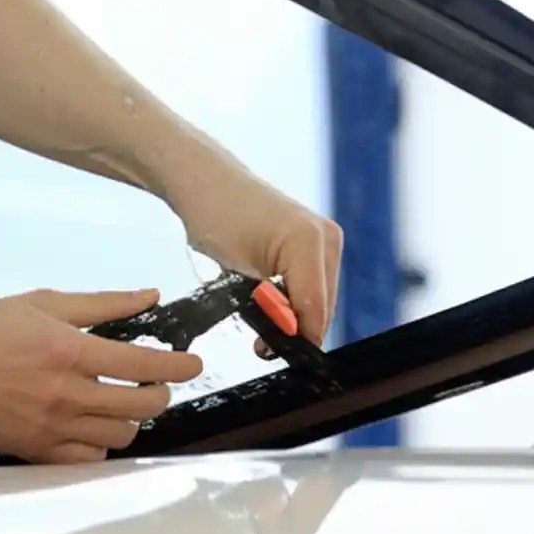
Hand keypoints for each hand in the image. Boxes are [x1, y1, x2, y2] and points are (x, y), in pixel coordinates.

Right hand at [0, 288, 202, 463]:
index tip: (193, 364)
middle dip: (161, 394)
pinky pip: (89, 458)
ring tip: (125, 403)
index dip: (178, 366)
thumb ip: (102, 304)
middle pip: (141, 406)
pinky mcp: (37, 449)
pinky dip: (102, 444)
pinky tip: (95, 426)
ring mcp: (52, 426)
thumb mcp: (43, 303)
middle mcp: (66, 393)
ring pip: (119, 435)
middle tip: (159, 384)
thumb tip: (147, 296)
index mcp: (70, 351)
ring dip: (133, 419)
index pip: (144, 365)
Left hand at [161, 140, 342, 354]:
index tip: (271, 352)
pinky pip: (312, 282)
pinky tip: (270, 304)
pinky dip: (293, 298)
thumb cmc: (215, 216)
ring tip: (262, 329)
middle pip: (322, 305)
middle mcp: (327, 238)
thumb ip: (270, 305)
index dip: (297, 338)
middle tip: (260, 346)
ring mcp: (324, 238)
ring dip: (294, 316)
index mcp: (311, 241)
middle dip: (295, 330)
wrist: (205, 181)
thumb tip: (291, 335)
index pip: (316, 307)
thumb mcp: (238, 271)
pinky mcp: (315, 241)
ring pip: (318, 297)